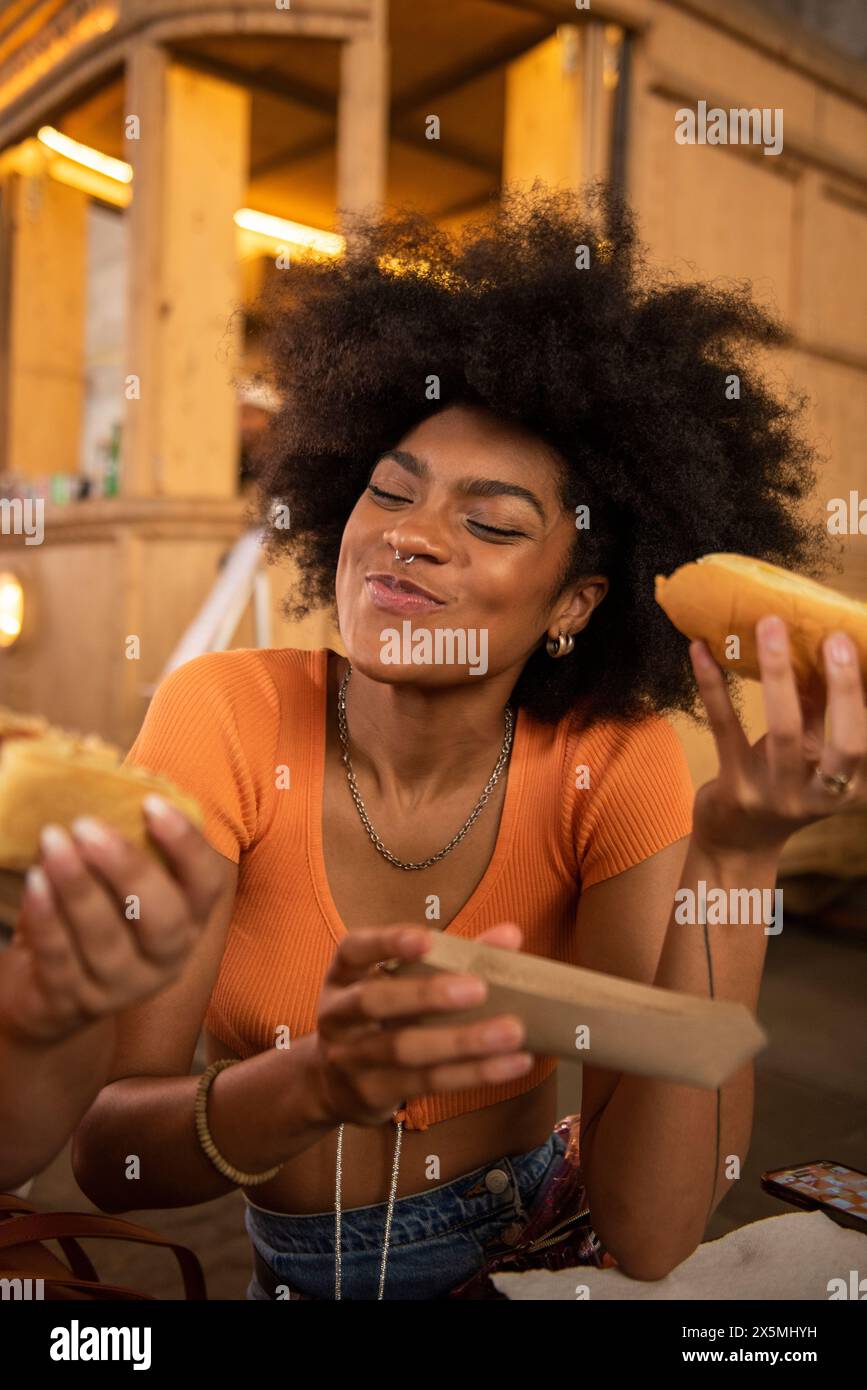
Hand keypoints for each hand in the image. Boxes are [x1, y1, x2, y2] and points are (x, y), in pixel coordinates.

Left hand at [0, 799, 222, 1046]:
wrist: (52, 994)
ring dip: (78, 887)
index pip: (207, 884)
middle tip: (88, 825)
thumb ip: (123, 838)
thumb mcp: (118, 883)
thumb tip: (95, 764)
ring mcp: (120, 987)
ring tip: (53, 841)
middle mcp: (166, 958)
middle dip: (127, 868)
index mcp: (189, 919)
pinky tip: (34, 881)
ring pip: (106, 940)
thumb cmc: (95, 916)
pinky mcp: (72, 1003)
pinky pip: (61, 960)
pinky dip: (47, 919)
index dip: (187, 844)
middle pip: (162, 918)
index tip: (151, 803)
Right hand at [310, 922, 532, 1126]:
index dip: (387, 942)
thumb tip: (510, 936)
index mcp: (343, 975)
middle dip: (425, 994)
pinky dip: (474, 1072)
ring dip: (462, 1041)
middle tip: (478, 988)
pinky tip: (514, 1062)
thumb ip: (452, 956)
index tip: (426, 938)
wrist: (332, 1083)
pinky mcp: (372, 1094)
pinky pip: (427, 1082)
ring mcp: (349, 1059)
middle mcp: (337, 1015)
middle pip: (374, 1001)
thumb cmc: (381, 1016)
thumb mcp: (399, 982)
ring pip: (404, 1049)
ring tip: (512, 1031)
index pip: (355, 950)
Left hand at [690, 617, 865, 857]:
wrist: (736, 844)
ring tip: (770, 626)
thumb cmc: (780, 786)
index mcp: (851, 787)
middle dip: (844, 688)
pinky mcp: (734, 788)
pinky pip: (725, 729)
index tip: (857, 644)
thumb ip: (820, 710)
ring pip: (784, 731)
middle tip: (833, 639)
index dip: (865, 695)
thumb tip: (825, 649)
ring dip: (777, 674)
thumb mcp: (809, 754)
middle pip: (846, 744)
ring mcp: (777, 795)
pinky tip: (702, 651)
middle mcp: (821, 797)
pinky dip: (714, 686)